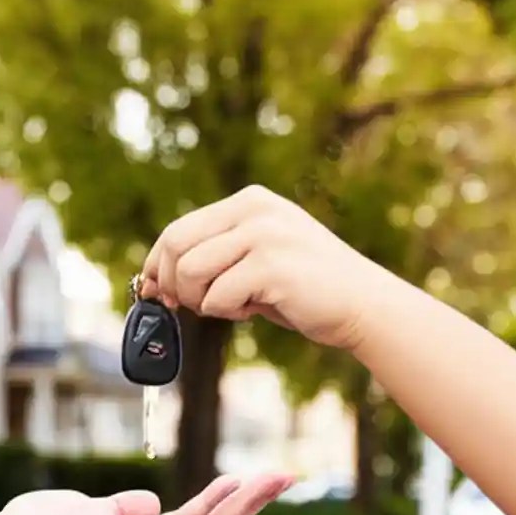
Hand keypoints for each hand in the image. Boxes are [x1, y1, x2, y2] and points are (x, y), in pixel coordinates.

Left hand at [0, 473, 293, 514]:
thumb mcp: (94, 511)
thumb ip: (125, 507)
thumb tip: (152, 500)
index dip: (236, 505)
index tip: (262, 479)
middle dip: (255, 502)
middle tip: (287, 475)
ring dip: (244, 502)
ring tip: (273, 477)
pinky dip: (208, 505)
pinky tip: (231, 485)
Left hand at [140, 184, 385, 350]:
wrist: (362, 304)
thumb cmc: (306, 288)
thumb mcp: (258, 257)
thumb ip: (216, 257)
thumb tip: (157, 281)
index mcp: (249, 202)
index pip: (179, 229)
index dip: (156, 263)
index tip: (153, 290)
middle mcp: (254, 210)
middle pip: (174, 244)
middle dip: (171, 284)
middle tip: (190, 307)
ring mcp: (263, 235)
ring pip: (189, 272)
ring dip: (203, 301)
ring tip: (237, 305)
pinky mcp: (270, 266)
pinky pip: (218, 297)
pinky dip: (229, 313)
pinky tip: (259, 309)